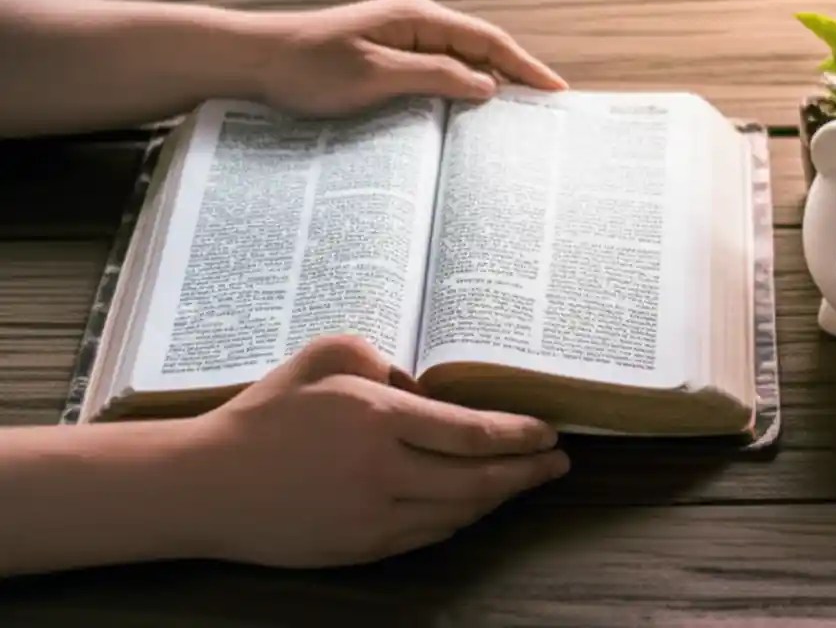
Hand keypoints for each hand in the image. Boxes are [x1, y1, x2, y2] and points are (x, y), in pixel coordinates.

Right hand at [187, 334, 568, 567]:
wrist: (204, 486)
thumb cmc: (264, 413)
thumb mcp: (322, 357)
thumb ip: (382, 360)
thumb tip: (423, 388)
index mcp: (376, 418)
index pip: (472, 432)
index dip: (520, 436)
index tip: (550, 433)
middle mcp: (383, 473)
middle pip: (479, 480)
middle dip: (527, 473)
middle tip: (558, 465)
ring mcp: (373, 518)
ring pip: (459, 512)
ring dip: (498, 498)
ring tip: (523, 480)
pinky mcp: (362, 549)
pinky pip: (429, 535)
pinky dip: (460, 518)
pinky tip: (473, 504)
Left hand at [256, 0, 568, 116]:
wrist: (254, 62)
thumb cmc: (308, 66)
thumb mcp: (374, 74)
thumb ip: (434, 76)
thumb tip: (488, 86)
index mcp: (419, 19)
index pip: (490, 41)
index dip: (527, 67)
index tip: (558, 93)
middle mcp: (417, 26)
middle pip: (482, 54)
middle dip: (516, 82)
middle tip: (547, 117)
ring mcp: (403, 45)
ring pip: (461, 69)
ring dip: (488, 94)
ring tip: (518, 126)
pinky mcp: (388, 64)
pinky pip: (437, 80)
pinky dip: (458, 99)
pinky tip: (468, 125)